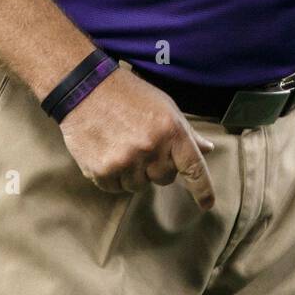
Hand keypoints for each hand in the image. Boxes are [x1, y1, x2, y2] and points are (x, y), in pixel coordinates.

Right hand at [59, 66, 215, 208]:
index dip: (203, 190)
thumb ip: (186, 132)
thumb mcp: (164, 106)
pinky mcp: (103, 171)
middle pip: (165, 179)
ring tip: (121, 144)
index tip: (207, 205)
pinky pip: (115, 188)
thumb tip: (208, 149)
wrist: (86, 89)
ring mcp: (126, 161)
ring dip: (133, 172)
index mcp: (172, 130)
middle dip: (157, 166)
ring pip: (139, 186)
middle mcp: (152, 148)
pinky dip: (113, 176)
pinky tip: (107, 151)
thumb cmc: (129, 95)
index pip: (194, 167)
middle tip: (142, 143)